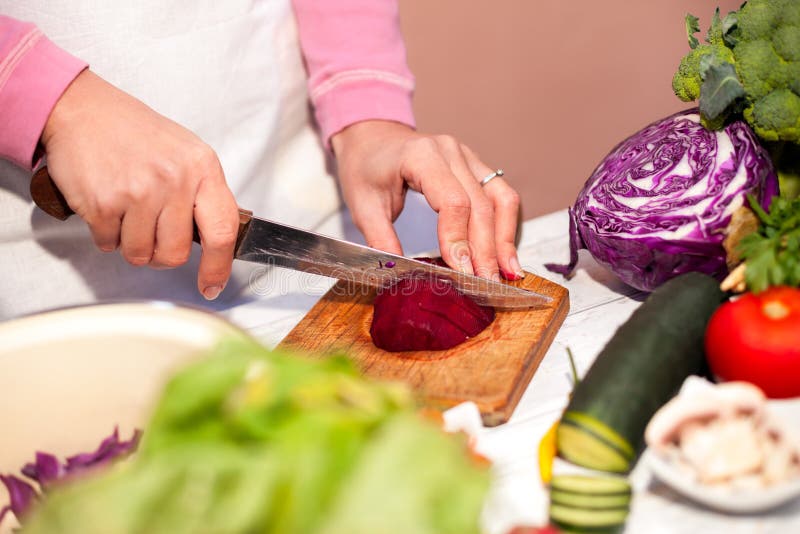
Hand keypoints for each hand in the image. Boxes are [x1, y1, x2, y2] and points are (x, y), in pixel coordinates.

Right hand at [40, 70, 239, 299]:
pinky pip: (109, 244)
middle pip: (176, 253)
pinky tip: (107, 205)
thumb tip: (215, 240)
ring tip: (127, 211)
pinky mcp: (104, 203)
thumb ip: (202, 194)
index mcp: (202, 168)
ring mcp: (139, 192)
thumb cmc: (135, 133)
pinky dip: (105, 233)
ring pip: (140, 254)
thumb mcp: (185, 154)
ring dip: (131, 244)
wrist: (83, 110)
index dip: (219, 266)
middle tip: (151, 231)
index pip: (223, 230)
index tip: (212, 285)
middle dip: (161, 253)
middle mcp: (174, 180)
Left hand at [331, 120, 523, 279]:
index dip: (459, 239)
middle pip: (481, 205)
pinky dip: (506, 225)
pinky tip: (505, 252)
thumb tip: (398, 275)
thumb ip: (381, 240)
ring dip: (505, 238)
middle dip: (486, 249)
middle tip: (487, 284)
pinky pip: (501, 195)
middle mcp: (452, 152)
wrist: (371, 138)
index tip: (462, 272)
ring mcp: (468, 157)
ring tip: (508, 272)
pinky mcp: (476, 167)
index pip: (453, 202)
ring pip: (501, 199)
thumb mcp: (362, 206)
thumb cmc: (365, 167)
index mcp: (422, 156)